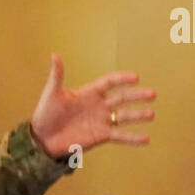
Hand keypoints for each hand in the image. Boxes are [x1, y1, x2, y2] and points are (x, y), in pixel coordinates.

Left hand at [28, 55, 155, 158]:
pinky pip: (120, 136)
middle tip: (152, 94)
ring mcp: (102, 120)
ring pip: (124, 116)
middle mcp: (99, 105)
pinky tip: (146, 139)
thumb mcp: (51, 94)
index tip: (135, 77)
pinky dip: (133, 138)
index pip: (110, 82)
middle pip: (122, 98)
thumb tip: (55, 55)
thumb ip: (57, 76)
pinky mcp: (101, 136)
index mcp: (89, 92)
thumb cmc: (45, 114)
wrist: (42, 139)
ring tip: (152, 114)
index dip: (122, 79)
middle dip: (137, 96)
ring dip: (138, 115)